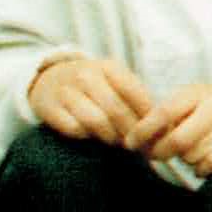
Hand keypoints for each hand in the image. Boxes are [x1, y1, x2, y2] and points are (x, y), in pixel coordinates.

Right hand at [28, 52, 154, 149]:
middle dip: (129, 132)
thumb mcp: (113, 81)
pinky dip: (87, 137)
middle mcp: (86, 75)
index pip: (134, 93)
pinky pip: (74, 129)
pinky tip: (93, 137)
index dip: (146, 116)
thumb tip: (163, 125)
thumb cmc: (92, 85)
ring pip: (96, 121)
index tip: (153, 131)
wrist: (48, 79)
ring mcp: (66, 91)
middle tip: (136, 144)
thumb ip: (135, 97)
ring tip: (117, 142)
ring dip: (110, 137)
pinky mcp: (49, 108)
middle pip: (116, 110)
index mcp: (109, 67)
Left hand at [130, 81, 211, 178]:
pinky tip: (208, 164)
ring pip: (194, 155)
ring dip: (189, 162)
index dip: (142, 131)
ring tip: (196, 154)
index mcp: (198, 92)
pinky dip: (205, 169)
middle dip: (164, 153)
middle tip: (160, 156)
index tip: (130, 145)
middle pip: (177, 140)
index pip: (162, 112)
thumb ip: (172, 114)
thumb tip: (138, 139)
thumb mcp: (200, 101)